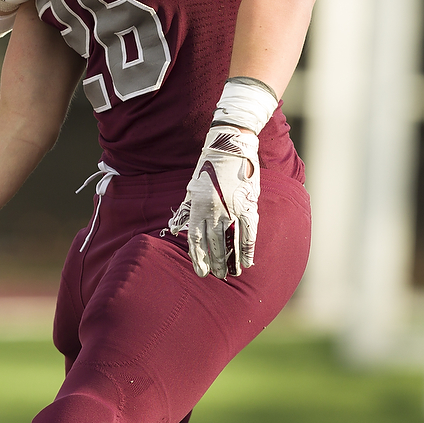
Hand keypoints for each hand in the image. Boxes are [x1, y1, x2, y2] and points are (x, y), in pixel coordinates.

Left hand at [170, 126, 259, 278]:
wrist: (230, 147)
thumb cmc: (208, 168)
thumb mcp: (192, 188)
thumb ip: (187, 209)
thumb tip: (175, 228)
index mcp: (197, 205)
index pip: (195, 238)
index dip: (197, 257)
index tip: (200, 271)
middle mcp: (213, 210)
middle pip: (212, 244)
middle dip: (214, 263)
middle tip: (215, 276)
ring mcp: (232, 209)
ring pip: (230, 242)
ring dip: (230, 261)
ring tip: (230, 274)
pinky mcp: (248, 206)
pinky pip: (248, 233)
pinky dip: (247, 249)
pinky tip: (247, 262)